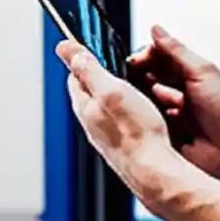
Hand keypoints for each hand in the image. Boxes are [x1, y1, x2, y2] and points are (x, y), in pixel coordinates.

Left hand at [56, 39, 184, 208]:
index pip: (75, 75)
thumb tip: (66, 49)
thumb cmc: (135, 132)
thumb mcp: (111, 90)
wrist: (153, 171)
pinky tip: (140, 111)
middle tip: (116, 64)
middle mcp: (91, 122)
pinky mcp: (121, 144)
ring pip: (105, 105)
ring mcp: (106, 134)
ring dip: (115, 92)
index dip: (85, 59)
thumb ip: (89, 70)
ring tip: (131, 84)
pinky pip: (119, 120)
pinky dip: (126, 109)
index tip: (96, 49)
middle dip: (101, 75)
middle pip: (89, 90)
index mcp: (84, 106)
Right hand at [127, 25, 219, 180]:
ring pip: (147, 98)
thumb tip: (157, 30)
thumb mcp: (201, 72)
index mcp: (191, 73)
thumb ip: (177, 52)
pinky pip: (149, 120)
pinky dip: (144, 117)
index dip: (147, 55)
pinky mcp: (169, 132)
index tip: (134, 59)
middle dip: (138, 74)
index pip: (162, 56)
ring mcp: (175, 112)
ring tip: (132, 96)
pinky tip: (140, 116)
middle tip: (127, 76)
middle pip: (151, 75)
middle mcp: (182, 91)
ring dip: (140, 96)